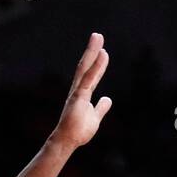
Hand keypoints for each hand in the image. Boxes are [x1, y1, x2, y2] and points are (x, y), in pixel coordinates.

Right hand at [51, 33, 112, 148]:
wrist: (68, 141)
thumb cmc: (79, 131)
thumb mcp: (95, 118)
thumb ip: (101, 107)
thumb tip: (108, 99)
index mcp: (83, 93)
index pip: (93, 75)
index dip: (99, 63)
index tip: (103, 50)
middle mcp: (79, 89)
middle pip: (87, 66)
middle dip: (92, 50)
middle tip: (97, 35)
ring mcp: (78, 91)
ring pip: (85, 68)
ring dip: (92, 52)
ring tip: (97, 37)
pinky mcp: (77, 96)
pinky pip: (88, 79)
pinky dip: (96, 66)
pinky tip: (101, 55)